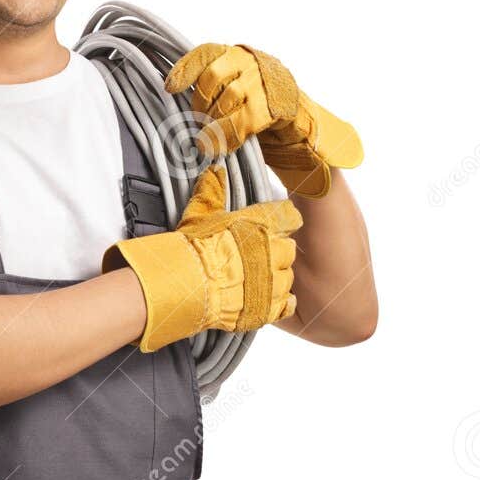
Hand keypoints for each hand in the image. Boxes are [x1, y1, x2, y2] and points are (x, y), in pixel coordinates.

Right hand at [103, 165, 301, 351]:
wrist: (190, 285)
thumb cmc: (195, 248)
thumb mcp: (200, 214)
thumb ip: (211, 193)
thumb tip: (214, 171)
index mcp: (262, 225)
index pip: (288, 216)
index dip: (283, 220)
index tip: (278, 224)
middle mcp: (274, 252)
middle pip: (289, 249)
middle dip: (278, 251)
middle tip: (261, 255)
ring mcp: (273, 282)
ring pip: (287, 278)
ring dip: (276, 277)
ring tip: (257, 279)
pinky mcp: (268, 307)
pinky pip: (286, 304)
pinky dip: (280, 303)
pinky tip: (269, 299)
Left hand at [163, 42, 298, 158]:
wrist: (291, 109)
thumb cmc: (252, 96)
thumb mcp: (231, 83)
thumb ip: (208, 86)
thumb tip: (174, 99)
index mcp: (233, 54)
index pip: (204, 53)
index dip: (185, 70)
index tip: (170, 88)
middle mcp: (248, 62)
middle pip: (213, 76)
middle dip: (199, 101)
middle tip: (197, 119)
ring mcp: (261, 83)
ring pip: (226, 100)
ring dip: (212, 122)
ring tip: (207, 136)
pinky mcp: (269, 108)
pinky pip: (240, 123)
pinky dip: (224, 137)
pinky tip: (217, 148)